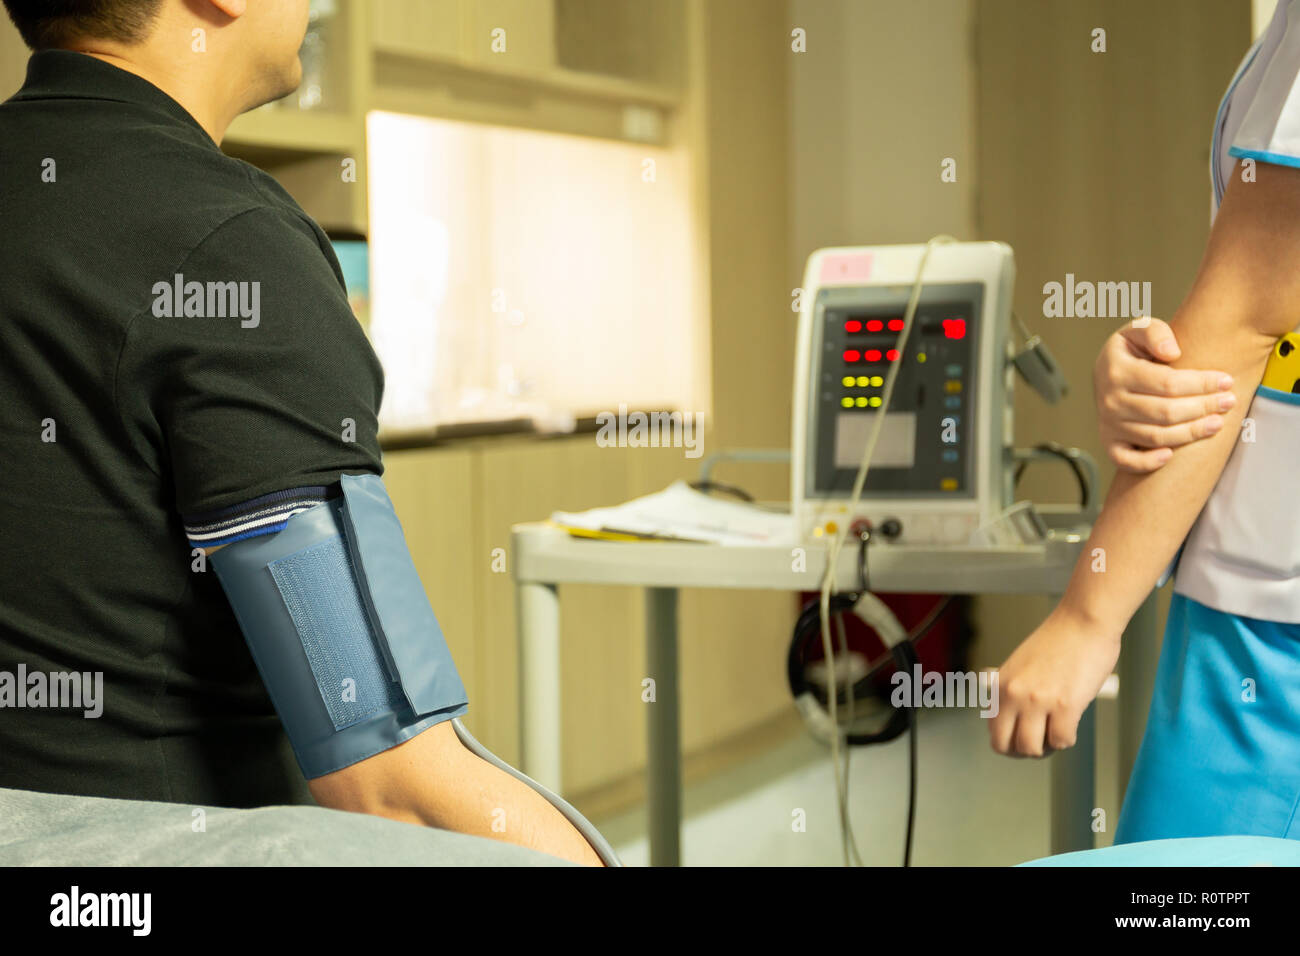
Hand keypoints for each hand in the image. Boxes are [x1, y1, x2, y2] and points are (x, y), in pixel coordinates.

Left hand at [988, 607, 1120, 756]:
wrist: (1083, 621)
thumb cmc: (1060, 640)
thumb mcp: (1022, 666)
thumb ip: (1015, 692)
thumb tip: (1017, 722)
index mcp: (1001, 685)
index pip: (993, 731)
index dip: (1010, 742)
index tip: (1024, 738)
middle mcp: (1014, 694)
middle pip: (1005, 746)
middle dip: (1023, 752)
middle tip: (1040, 745)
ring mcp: (1038, 701)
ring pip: (1031, 748)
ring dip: (1047, 748)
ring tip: (1057, 733)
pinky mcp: (1065, 706)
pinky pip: (1061, 741)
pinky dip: (1067, 739)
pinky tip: (1072, 724)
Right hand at [1093, 317, 1234, 472]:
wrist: (1107, 372)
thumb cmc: (1132, 351)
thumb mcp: (1138, 330)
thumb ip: (1155, 332)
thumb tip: (1172, 353)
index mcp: (1117, 371)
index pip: (1167, 383)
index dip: (1201, 384)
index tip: (1226, 381)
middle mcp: (1110, 401)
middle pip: (1166, 412)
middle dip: (1203, 407)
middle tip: (1228, 402)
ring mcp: (1108, 424)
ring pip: (1155, 436)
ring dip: (1190, 433)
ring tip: (1217, 423)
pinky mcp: (1109, 442)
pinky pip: (1126, 460)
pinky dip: (1147, 462)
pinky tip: (1170, 456)